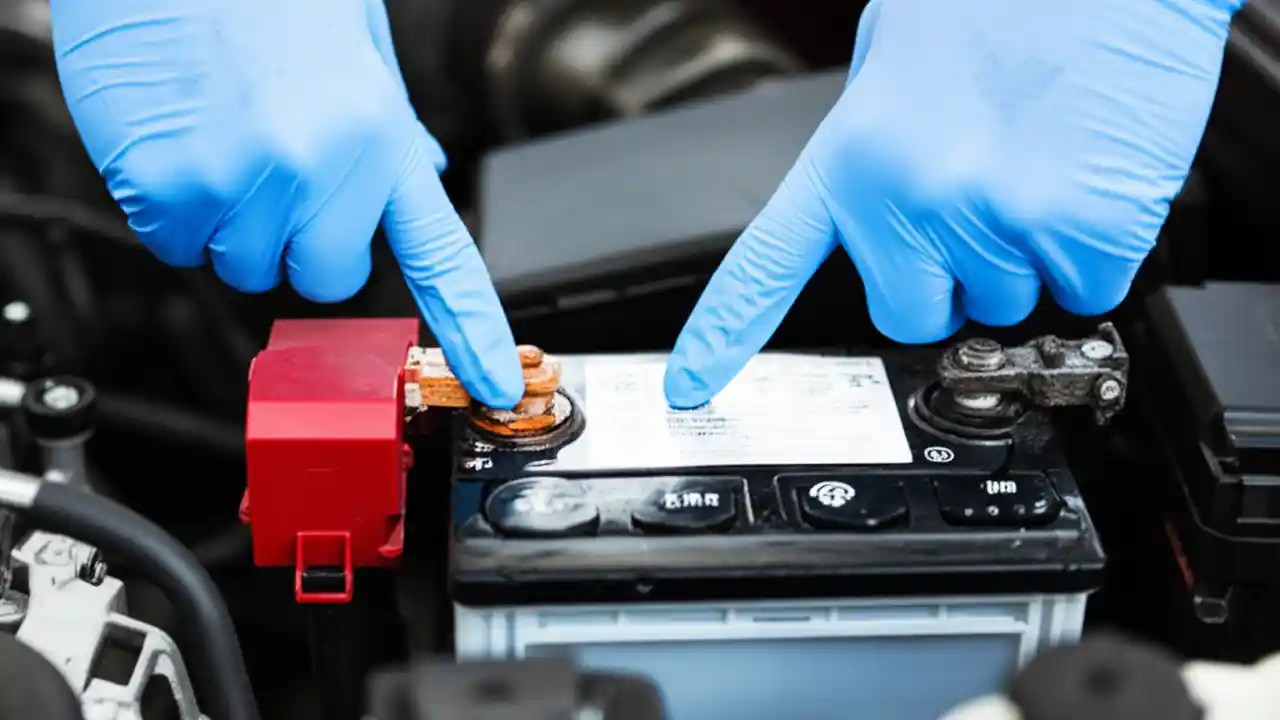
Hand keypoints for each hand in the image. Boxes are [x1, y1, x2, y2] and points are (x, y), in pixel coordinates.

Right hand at [49, 0, 523, 407]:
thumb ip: (391, 127)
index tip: (491, 381)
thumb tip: (423, 175)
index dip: (472, 327)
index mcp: (378, 135)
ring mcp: (240, 181)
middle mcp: (318, 167)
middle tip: (280, 170)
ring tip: (223, 136)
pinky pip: (176, 244)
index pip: (439, 256)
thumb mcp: (359, 50)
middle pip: (323, 279)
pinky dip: (173, 209)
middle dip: (301, 241)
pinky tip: (180, 139)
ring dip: (233, 223)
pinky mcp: (165, 185)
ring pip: (242, 265)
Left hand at [664, 0, 1243, 408]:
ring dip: (1022, 259)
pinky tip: (1084, 179)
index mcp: (849, 160)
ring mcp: (992, 221)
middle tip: (977, 205)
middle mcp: (908, 201)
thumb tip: (874, 196)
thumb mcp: (892, 63)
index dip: (724, 334)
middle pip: (912, 316)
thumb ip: (870, 150)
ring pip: (1002, 305)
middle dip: (946, 283)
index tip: (692, 383)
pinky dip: (1091, 253)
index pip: (766, 268)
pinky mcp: (1080, 232)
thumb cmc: (1002, 0)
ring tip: (1036, 167)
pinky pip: (1083, 292)